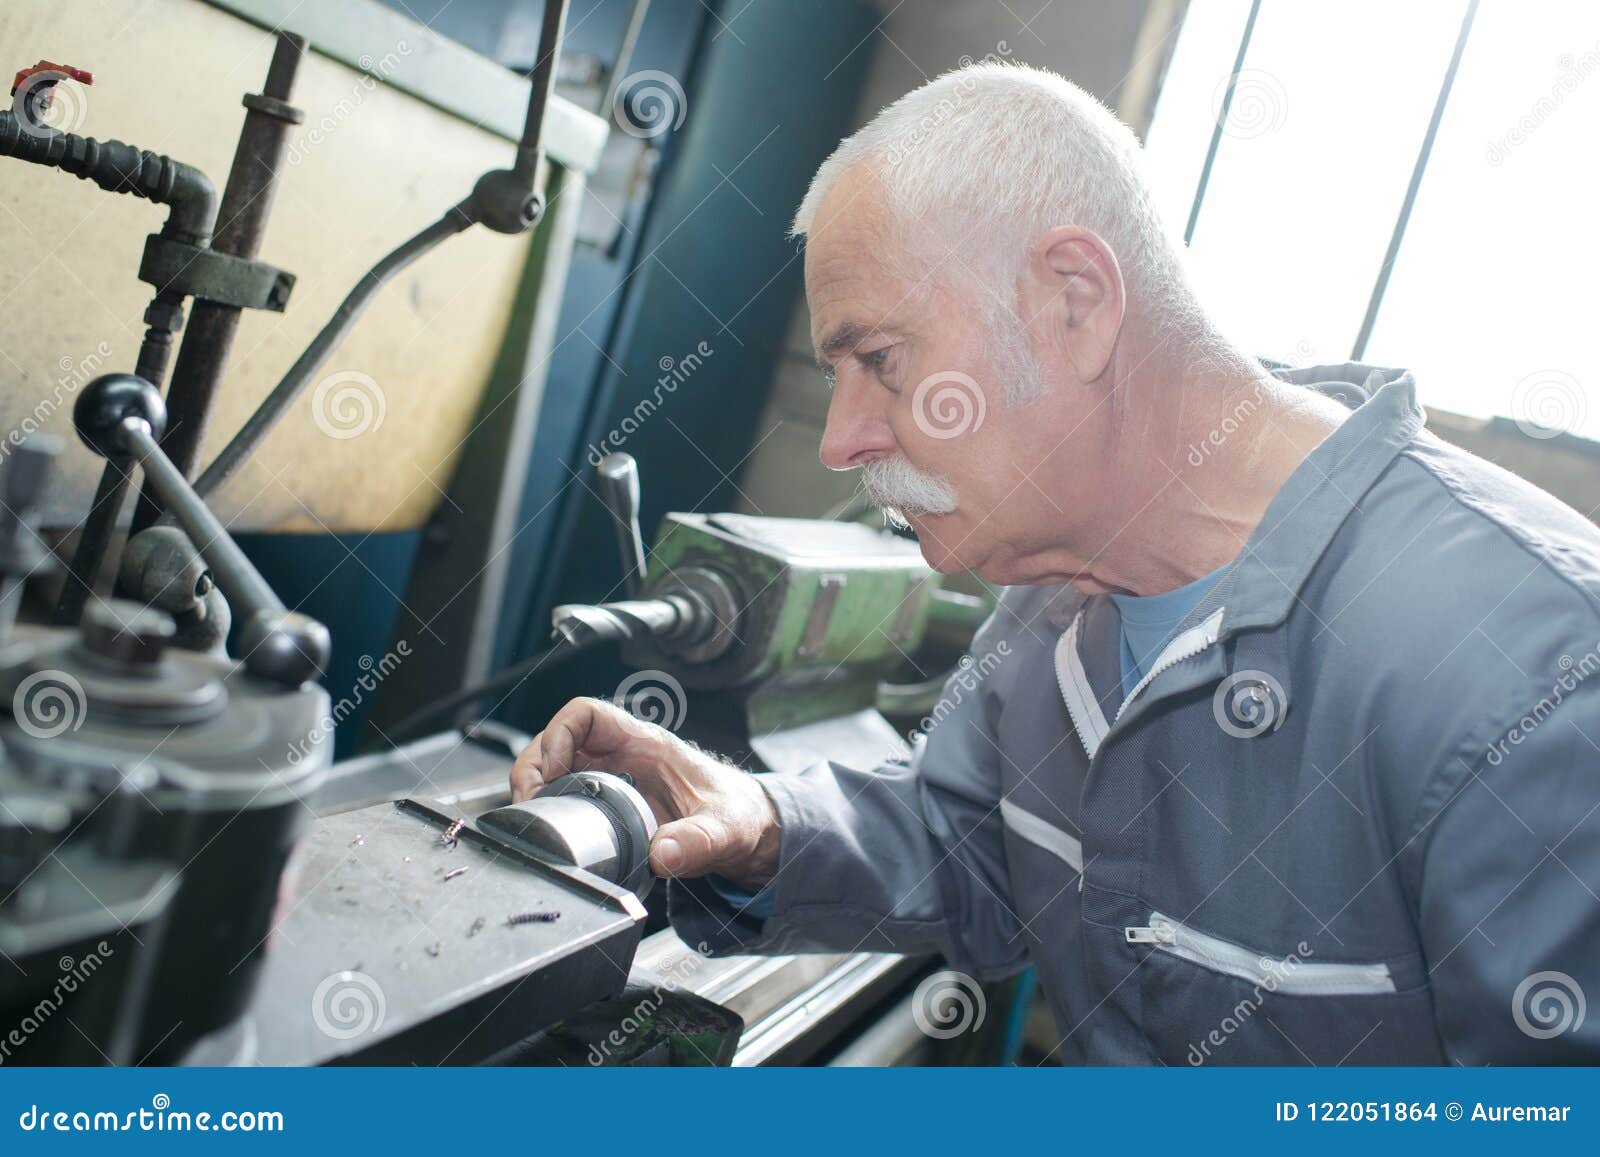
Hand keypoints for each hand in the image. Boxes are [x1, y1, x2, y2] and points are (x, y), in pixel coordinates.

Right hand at [509, 697, 781, 889]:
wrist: (748, 830)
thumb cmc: (738, 814)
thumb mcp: (724, 830)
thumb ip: (697, 842)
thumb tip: (662, 853)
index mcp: (646, 745)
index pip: (586, 714)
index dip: (557, 734)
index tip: (548, 773)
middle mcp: (622, 755)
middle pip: (557, 741)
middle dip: (533, 766)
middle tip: (528, 806)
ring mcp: (612, 777)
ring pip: (555, 767)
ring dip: (536, 787)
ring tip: (531, 819)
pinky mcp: (609, 802)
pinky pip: (566, 794)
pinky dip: (549, 808)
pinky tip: (549, 831)